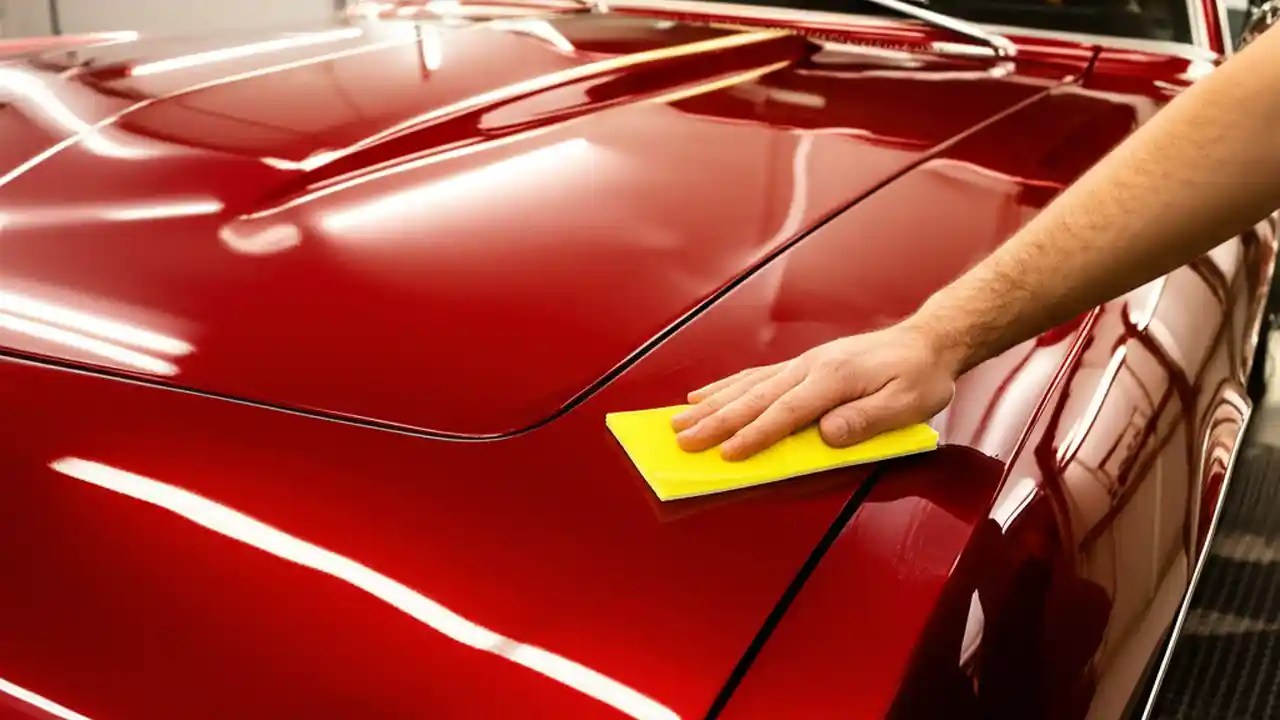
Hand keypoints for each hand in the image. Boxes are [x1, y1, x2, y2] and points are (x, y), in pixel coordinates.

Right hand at [671, 324, 959, 459]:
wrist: (926, 342)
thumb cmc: (919, 378)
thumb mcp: (906, 405)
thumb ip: (866, 421)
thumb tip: (826, 435)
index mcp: (834, 378)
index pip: (786, 412)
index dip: (755, 435)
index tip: (727, 455)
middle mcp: (810, 367)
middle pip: (754, 398)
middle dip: (715, 422)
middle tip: (682, 441)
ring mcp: (802, 364)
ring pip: (746, 386)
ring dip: (710, 406)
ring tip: (678, 422)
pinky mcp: (800, 365)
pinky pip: (754, 376)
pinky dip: (724, 387)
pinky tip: (703, 396)